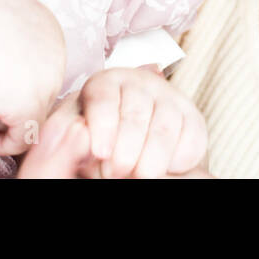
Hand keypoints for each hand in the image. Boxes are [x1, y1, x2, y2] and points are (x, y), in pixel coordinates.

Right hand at [0, 0, 65, 158]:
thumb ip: (9, 39)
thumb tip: (5, 60)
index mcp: (49, 29)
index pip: (39, 68)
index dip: (13, 81)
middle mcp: (58, 53)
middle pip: (39, 92)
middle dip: (12, 102)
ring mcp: (49, 80)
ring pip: (34, 117)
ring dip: (7, 122)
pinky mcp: (33, 105)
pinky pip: (23, 139)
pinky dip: (3, 143)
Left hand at [79, 65, 207, 178]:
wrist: (128, 151)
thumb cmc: (94, 141)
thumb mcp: (72, 132)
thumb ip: (65, 131)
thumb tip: (77, 130)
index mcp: (105, 82)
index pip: (104, 98)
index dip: (102, 125)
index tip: (99, 153)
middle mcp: (140, 82)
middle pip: (135, 115)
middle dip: (124, 152)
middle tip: (113, 173)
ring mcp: (169, 98)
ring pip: (164, 129)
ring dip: (149, 161)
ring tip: (136, 176)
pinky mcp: (193, 119)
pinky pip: (190, 141)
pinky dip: (175, 161)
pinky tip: (158, 168)